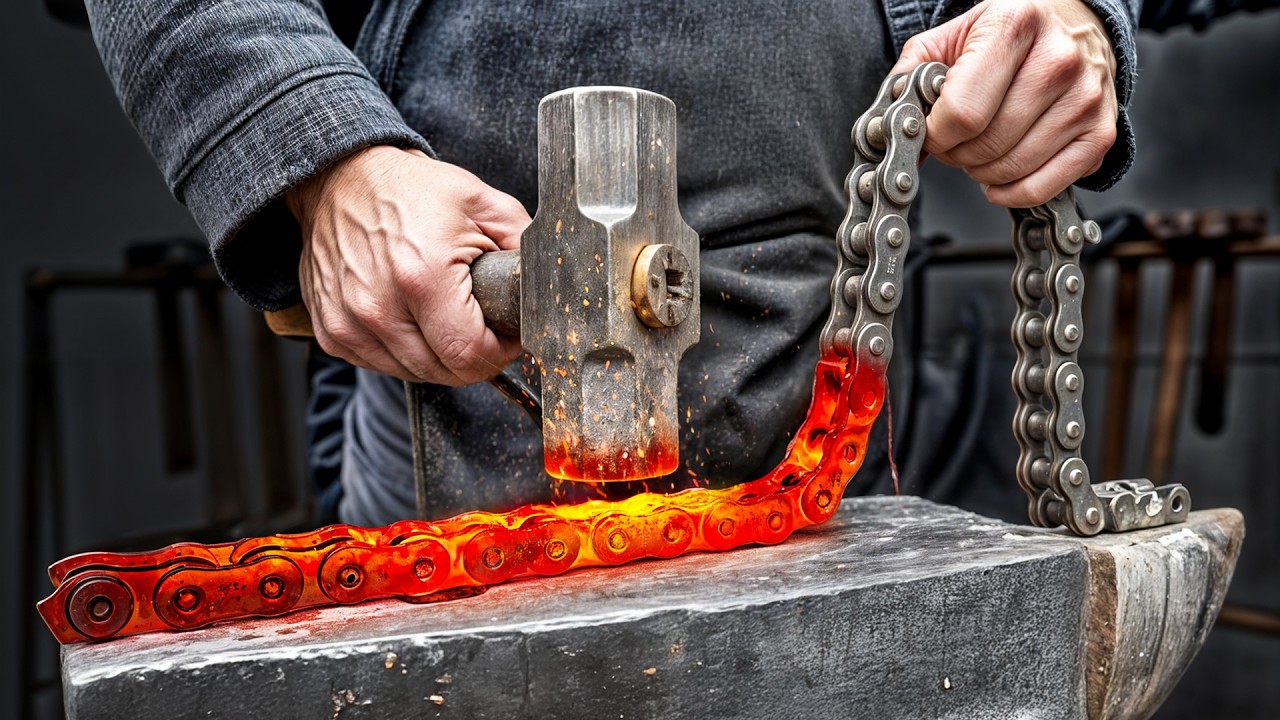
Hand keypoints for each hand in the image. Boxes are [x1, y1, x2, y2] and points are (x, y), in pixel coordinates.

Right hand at [286, 146, 530, 384]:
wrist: (340, 178)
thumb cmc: (410, 189)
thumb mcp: (483, 203)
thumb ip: (522, 247)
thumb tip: (544, 285)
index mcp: (422, 276)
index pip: (471, 356)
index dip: (499, 353)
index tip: (505, 335)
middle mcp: (378, 306)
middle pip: (444, 372)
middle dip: (472, 356)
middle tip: (480, 324)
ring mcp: (350, 322)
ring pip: (414, 375)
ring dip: (438, 357)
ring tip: (444, 316)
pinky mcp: (332, 331)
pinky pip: (382, 367)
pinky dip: (404, 353)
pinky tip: (411, 319)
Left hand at [890, 0, 1117, 206]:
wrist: (1075, 23)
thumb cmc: (1010, 33)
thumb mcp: (954, 33)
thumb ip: (914, 73)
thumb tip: (891, 124)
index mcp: (1015, 27)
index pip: (961, 113)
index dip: (936, 135)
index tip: (931, 131)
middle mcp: (1058, 61)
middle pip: (986, 145)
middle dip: (957, 154)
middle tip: (954, 142)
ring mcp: (1084, 98)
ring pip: (1012, 168)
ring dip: (982, 172)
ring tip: (980, 149)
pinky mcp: (1099, 132)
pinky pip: (1046, 186)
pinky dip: (1013, 192)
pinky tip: (1001, 178)